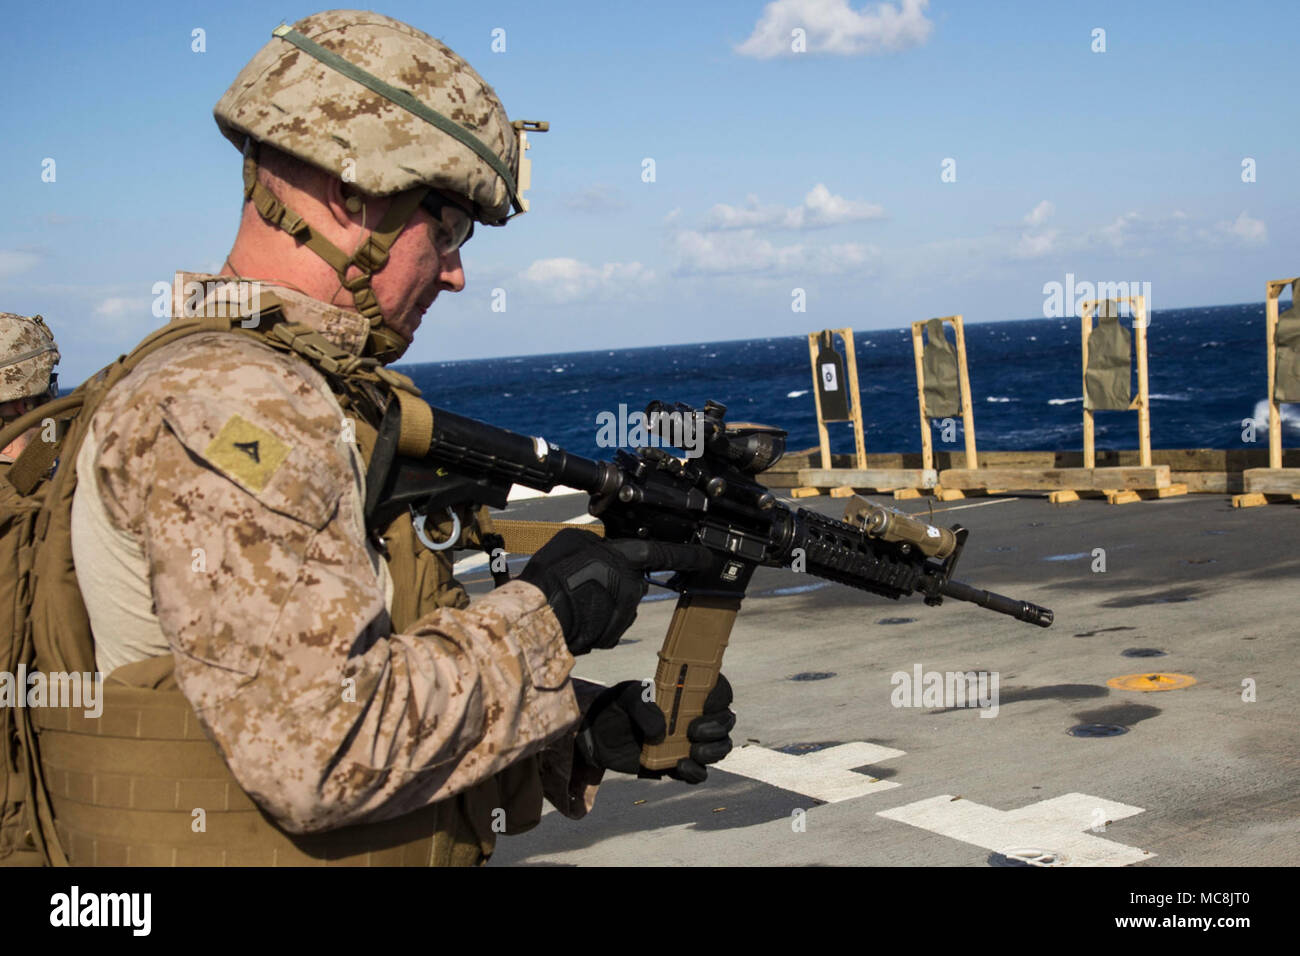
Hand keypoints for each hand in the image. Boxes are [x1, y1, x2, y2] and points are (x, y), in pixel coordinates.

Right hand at [518, 529, 711, 654]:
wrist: (538, 618)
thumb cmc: (551, 577)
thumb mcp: (571, 541)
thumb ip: (595, 543)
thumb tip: (600, 547)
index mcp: (622, 559)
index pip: (662, 554)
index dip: (685, 555)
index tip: (704, 557)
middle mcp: (629, 586)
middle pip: (631, 581)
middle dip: (616, 582)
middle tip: (584, 583)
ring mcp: (623, 613)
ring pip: (620, 603)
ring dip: (603, 602)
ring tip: (573, 600)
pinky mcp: (614, 635)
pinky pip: (610, 623)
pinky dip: (597, 620)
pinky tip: (577, 616)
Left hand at [576, 675, 734, 783]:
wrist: (600, 735)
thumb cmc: (620, 707)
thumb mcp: (627, 699)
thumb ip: (643, 709)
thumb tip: (660, 731)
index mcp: (689, 693)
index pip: (719, 690)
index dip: (720, 696)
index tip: (707, 703)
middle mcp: (696, 716)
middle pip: (725, 721)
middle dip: (717, 727)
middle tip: (694, 731)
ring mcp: (691, 742)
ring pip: (720, 748)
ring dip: (712, 751)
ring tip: (692, 752)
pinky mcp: (681, 765)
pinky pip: (700, 773)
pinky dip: (696, 772)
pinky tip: (680, 767)